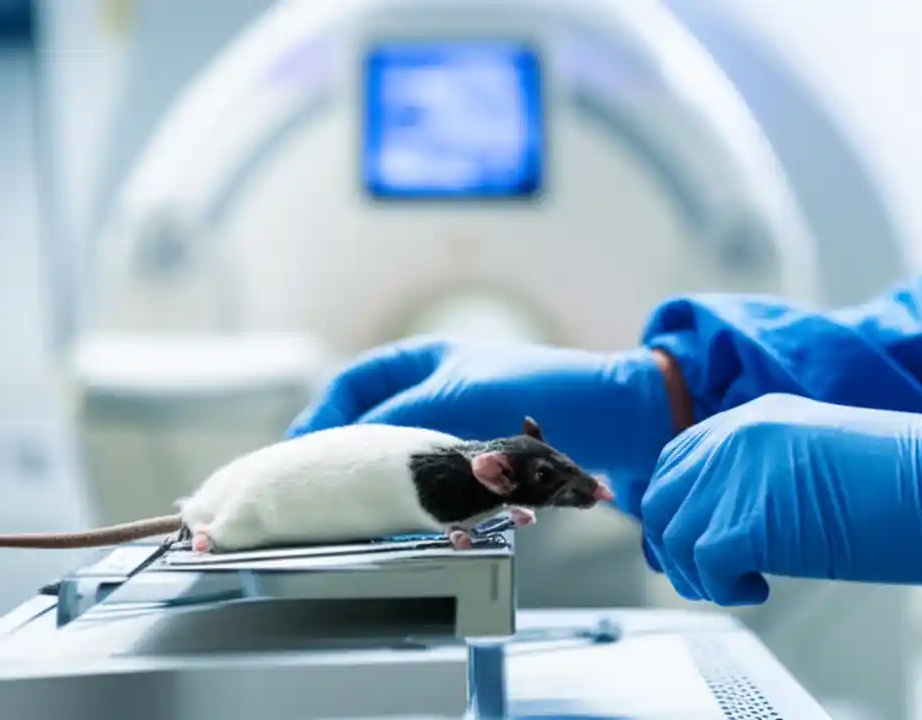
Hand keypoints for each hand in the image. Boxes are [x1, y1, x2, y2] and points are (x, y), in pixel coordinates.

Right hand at [287, 336, 678, 514]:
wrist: (621, 417)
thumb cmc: (541, 387)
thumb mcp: (452, 398)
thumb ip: (398, 425)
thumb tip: (351, 454)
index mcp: (421, 361)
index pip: (351, 388)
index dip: (321, 421)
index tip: (299, 456)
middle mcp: (437, 392)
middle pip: (375, 430)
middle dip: (356, 464)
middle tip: (327, 497)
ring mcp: (462, 427)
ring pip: (411, 464)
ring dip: (401, 490)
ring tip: (374, 516)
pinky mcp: (489, 464)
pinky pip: (449, 487)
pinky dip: (441, 507)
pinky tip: (436, 524)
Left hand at [640, 393, 921, 605]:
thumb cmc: (914, 482)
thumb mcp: (821, 463)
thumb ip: (768, 479)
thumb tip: (733, 526)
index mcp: (755, 417)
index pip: (678, 459)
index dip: (675, 507)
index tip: (689, 543)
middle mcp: (736, 438)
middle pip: (662, 497)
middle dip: (675, 545)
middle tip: (710, 576)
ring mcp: (739, 475)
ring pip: (674, 535)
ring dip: (700, 574)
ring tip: (745, 585)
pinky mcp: (750, 521)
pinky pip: (703, 566)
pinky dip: (724, 589)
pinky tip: (761, 590)